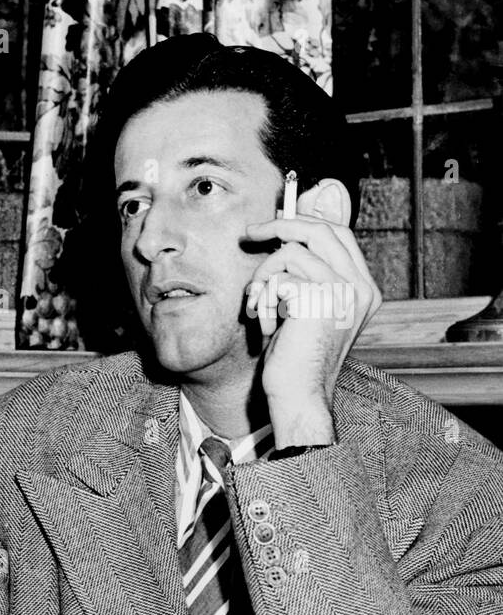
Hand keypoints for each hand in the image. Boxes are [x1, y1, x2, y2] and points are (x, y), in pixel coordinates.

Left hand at [243, 186, 381, 418]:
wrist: (299, 394)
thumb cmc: (295, 357)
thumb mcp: (305, 310)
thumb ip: (306, 276)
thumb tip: (286, 238)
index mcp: (363, 288)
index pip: (339, 234)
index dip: (305, 220)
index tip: (275, 222)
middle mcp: (360, 287)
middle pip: (320, 229)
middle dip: (279, 225)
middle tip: (250, 233)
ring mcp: (343, 292)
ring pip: (291, 253)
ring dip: (263, 278)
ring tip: (260, 307)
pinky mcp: (318, 300)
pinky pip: (278, 278)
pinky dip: (262, 299)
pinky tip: (266, 324)